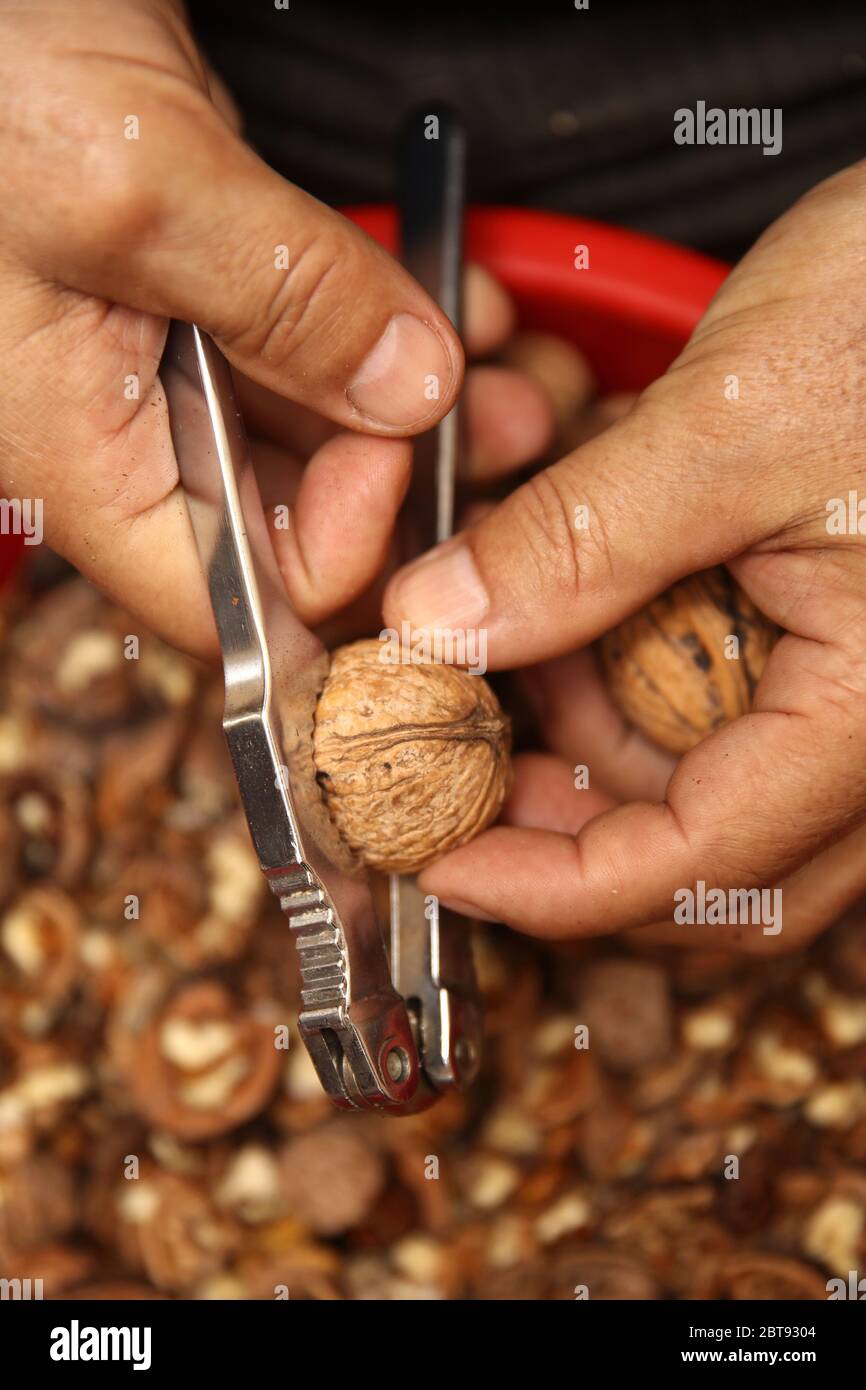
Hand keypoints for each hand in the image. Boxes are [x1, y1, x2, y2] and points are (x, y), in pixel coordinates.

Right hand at [0, 0, 552, 654]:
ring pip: (313, 431)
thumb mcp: (129, 183)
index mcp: (78, 457)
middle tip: (501, 419)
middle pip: (290, 520)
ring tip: (496, 358)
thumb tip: (408, 387)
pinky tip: (449, 299)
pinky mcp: (199, 287)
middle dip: (407, 478)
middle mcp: (120, 428)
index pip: (236, 601)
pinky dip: (384, 328)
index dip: (339, 547)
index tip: (403, 444)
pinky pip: (308, 341)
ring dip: (415, 402)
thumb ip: (284, 299)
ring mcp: (161, 359)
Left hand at [384, 159, 865, 948]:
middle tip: (462, 764)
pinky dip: (644, 683)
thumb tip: (434, 630)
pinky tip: (585, 612)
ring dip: (601, 749)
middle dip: (574, 832)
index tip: (438, 864)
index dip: (551, 890)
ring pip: (720, 792)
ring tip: (518, 655)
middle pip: (715, 863)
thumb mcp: (729, 425)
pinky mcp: (850, 639)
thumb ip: (575, 544)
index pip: (700, 870)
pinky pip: (739, 710)